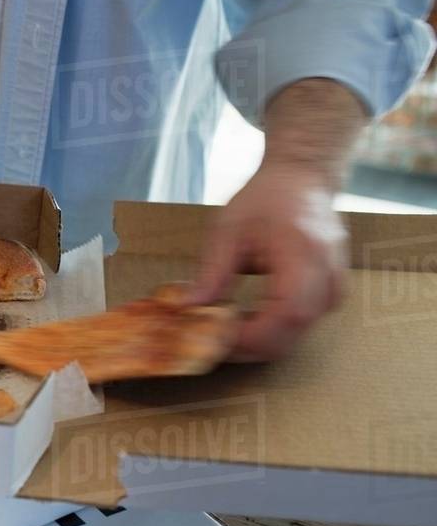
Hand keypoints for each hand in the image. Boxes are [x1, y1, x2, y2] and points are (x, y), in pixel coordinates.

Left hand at [190, 163, 348, 361]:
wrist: (302, 179)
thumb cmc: (265, 198)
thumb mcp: (228, 230)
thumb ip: (212, 273)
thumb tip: (189, 308)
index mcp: (304, 253)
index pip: (286, 312)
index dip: (252, 336)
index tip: (216, 339)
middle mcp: (328, 273)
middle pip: (293, 331)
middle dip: (250, 346)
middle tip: (212, 343)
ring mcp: (336, 284)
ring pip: (299, 334)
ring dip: (260, 342)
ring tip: (226, 329)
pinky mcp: (332, 291)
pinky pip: (304, 324)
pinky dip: (273, 331)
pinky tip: (248, 321)